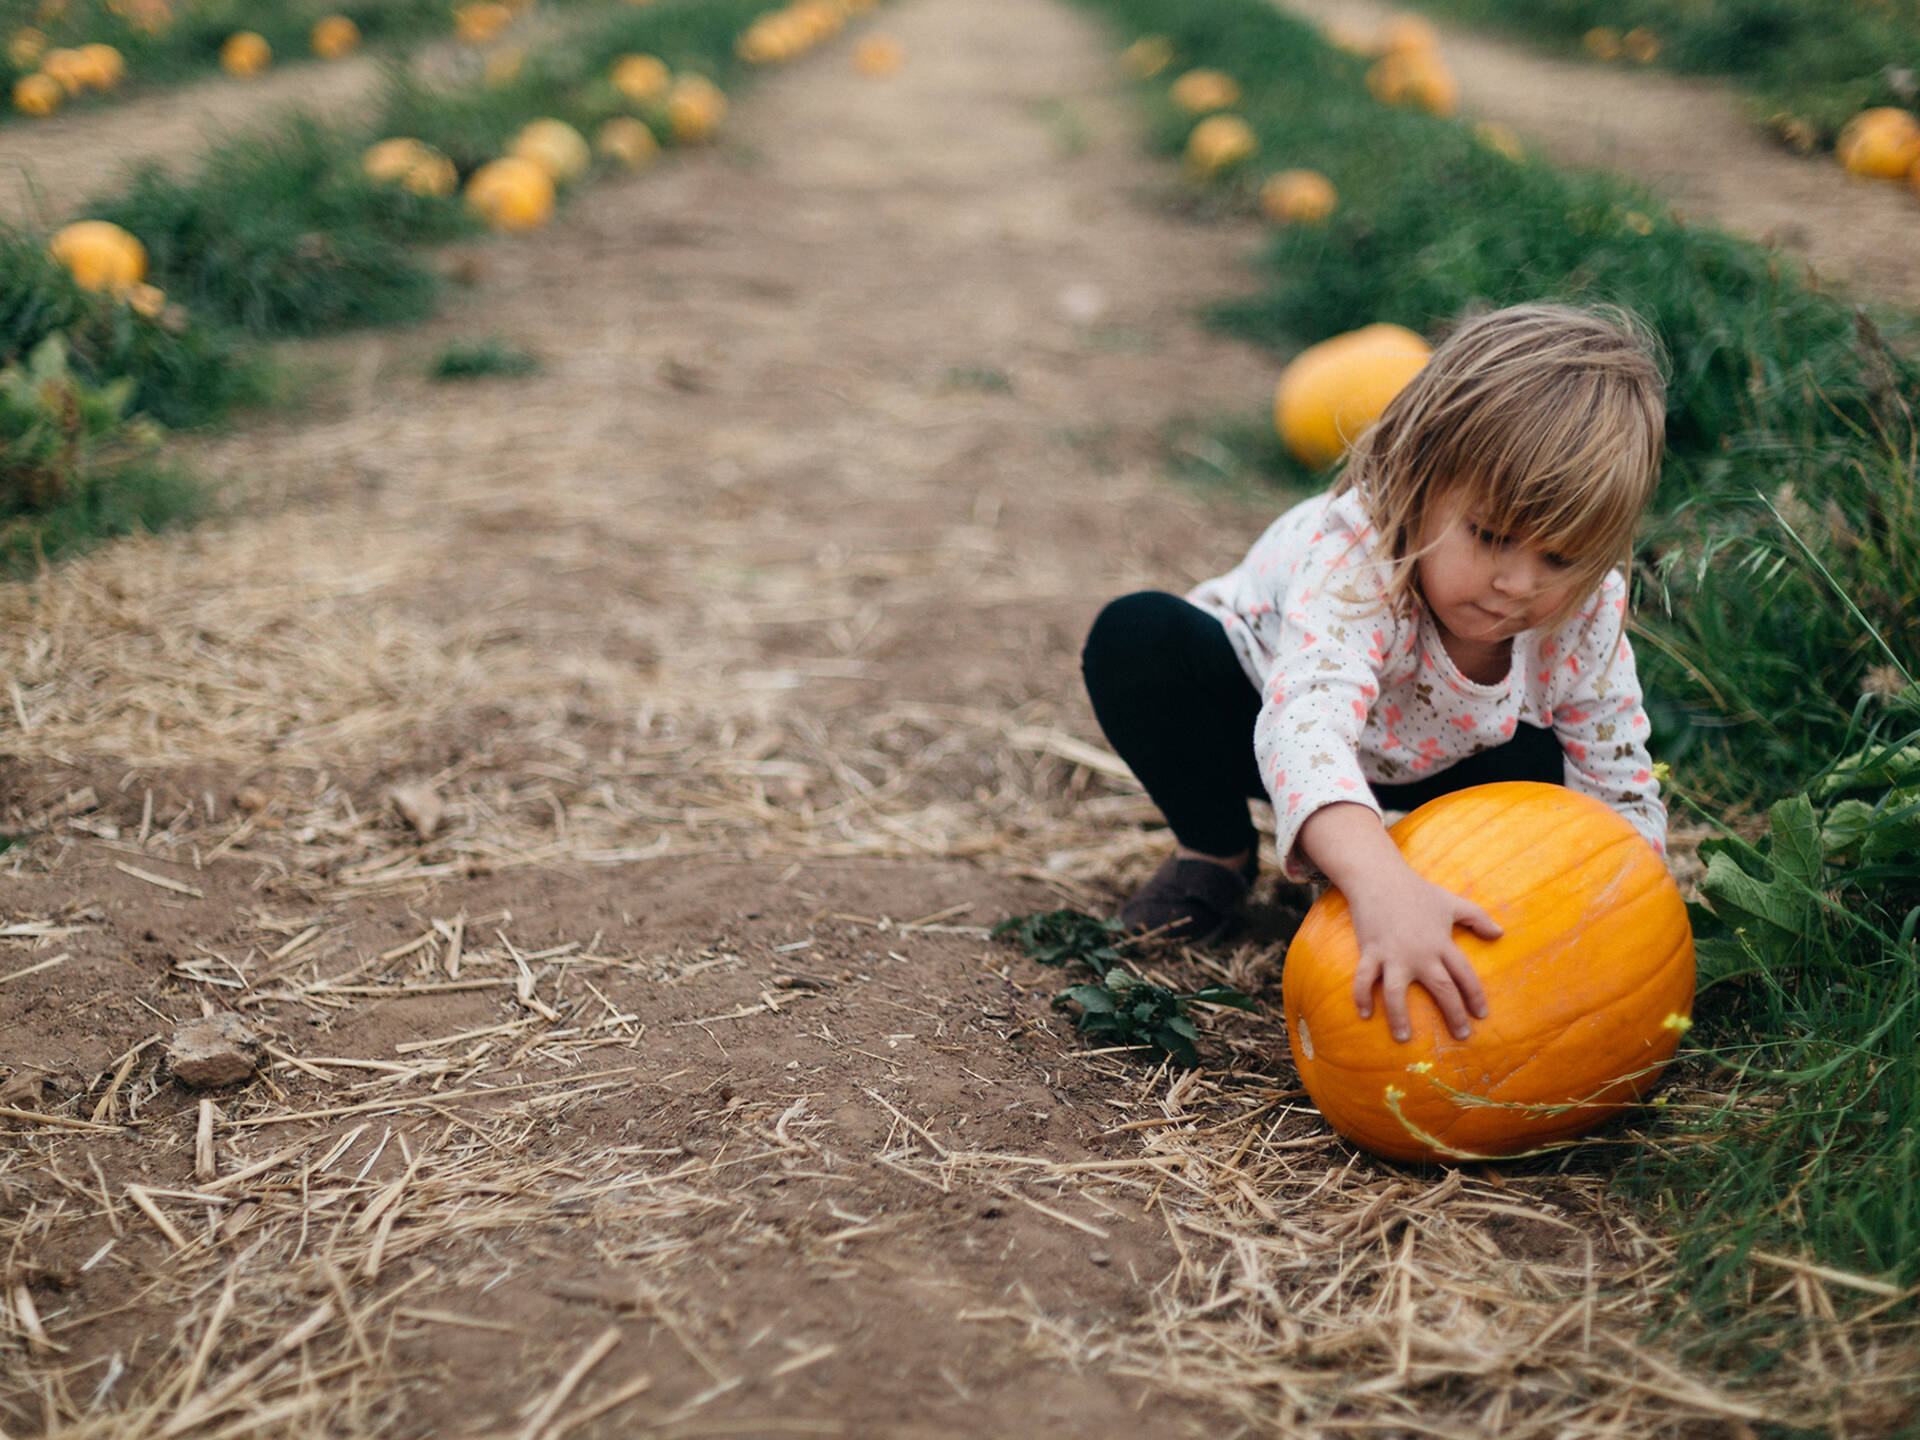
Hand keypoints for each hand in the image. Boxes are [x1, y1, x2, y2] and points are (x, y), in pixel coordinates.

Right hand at [1297, 803, 1501, 1043]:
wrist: (1379, 878)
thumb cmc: (1418, 891)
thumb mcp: (1452, 903)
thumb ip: (1478, 918)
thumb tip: (1500, 933)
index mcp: (1442, 943)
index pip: (1465, 975)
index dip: (1475, 996)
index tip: (1481, 1014)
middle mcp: (1420, 953)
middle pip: (1442, 989)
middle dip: (1454, 1014)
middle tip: (1461, 1036)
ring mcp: (1393, 954)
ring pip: (1397, 993)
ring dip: (1400, 1017)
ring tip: (1404, 1038)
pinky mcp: (1371, 952)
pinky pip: (1364, 979)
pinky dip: (1362, 997)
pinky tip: (1364, 1015)